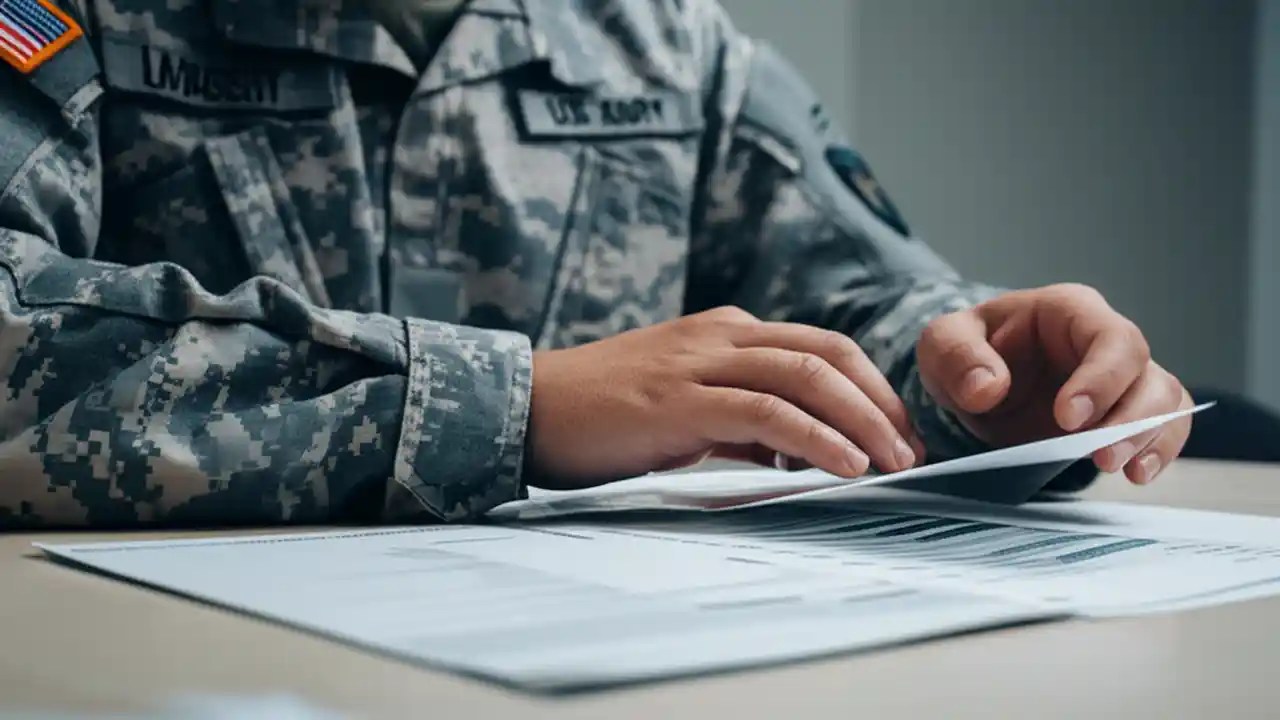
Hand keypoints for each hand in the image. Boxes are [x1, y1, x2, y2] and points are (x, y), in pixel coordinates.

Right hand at [525, 306, 924, 488]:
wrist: (531, 407)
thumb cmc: (606, 414)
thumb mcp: (687, 408)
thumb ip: (741, 421)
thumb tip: (795, 453)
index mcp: (727, 333)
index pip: (821, 347)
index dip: (871, 387)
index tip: (897, 433)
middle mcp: (722, 336)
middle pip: (828, 353)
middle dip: (880, 402)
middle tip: (911, 450)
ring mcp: (701, 362)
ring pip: (807, 376)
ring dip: (862, 420)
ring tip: (893, 462)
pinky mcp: (681, 399)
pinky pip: (766, 412)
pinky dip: (815, 437)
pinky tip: (843, 465)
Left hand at [917, 284, 1192, 484]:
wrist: (974, 378)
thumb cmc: (967, 351)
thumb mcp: (943, 343)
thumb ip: (958, 357)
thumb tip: (987, 388)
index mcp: (1068, 311)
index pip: (1108, 338)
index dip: (1099, 379)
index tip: (1068, 418)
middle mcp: (1104, 340)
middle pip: (1145, 373)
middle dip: (1130, 419)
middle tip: (1098, 456)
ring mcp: (1120, 378)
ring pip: (1164, 400)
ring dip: (1149, 438)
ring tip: (1115, 468)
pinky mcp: (1122, 413)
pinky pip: (1161, 426)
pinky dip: (1157, 450)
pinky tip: (1136, 475)